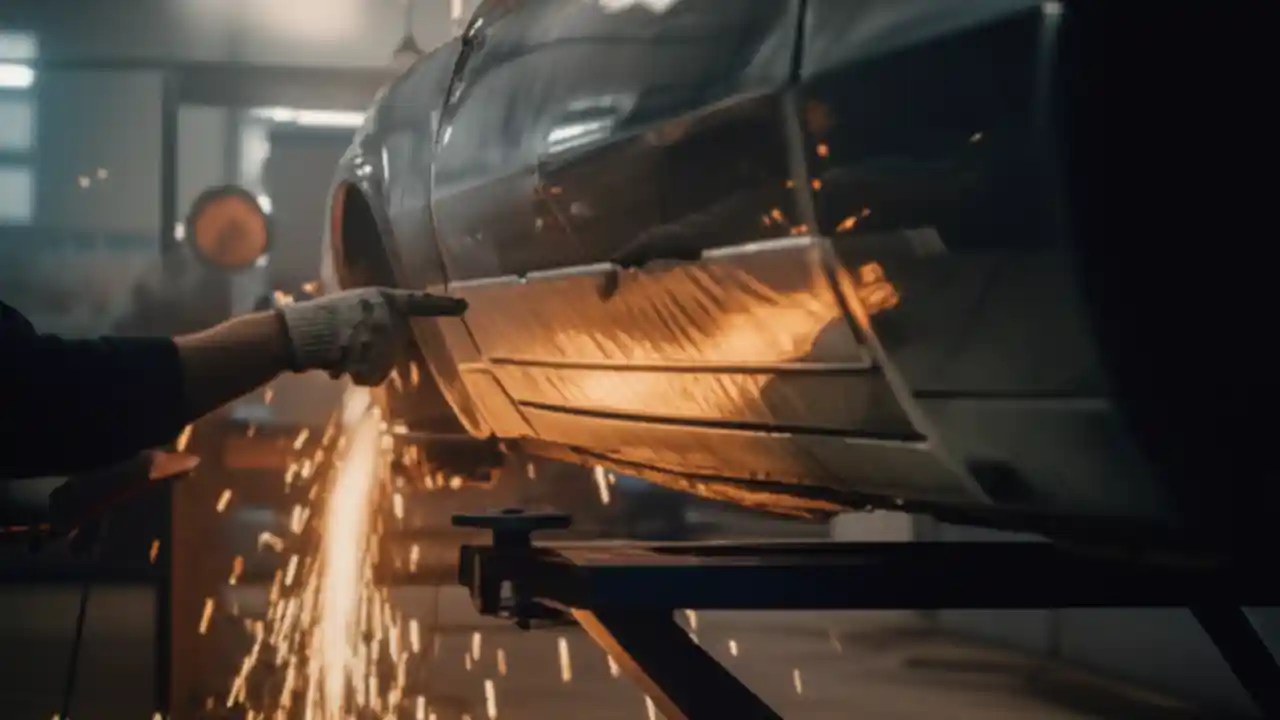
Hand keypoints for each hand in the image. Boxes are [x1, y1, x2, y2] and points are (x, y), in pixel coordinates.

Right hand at [277, 287, 466, 385]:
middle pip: (395, 346)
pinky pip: (372, 377)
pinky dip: (357, 376)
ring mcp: (381, 336)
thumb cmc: (322, 319)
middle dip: (374, 352)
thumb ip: (377, 315)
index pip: (420, 302)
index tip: (465, 305)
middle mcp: (388, 315)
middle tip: (347, 344)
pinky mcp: (372, 356)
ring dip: (363, 366)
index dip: (443, 305)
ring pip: (383, 366)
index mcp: (384, 298)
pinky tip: (339, 364)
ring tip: (340, 353)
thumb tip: (392, 336)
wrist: (300, 332)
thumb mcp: (354, 305)